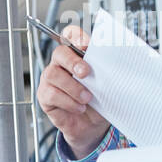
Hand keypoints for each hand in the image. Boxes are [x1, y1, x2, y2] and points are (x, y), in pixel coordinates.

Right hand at [36, 25, 110, 157]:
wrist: (92, 126)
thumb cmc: (99, 101)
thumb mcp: (107, 84)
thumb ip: (107, 71)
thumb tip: (116, 62)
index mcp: (77, 55)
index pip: (71, 35)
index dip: (76, 37)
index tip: (86, 46)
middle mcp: (61, 64)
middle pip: (59, 52)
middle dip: (72, 61)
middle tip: (86, 73)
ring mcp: (50, 79)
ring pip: (53, 74)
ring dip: (72, 87)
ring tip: (87, 98)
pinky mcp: (45, 96)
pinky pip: (51, 94)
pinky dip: (68, 102)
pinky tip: (79, 107)